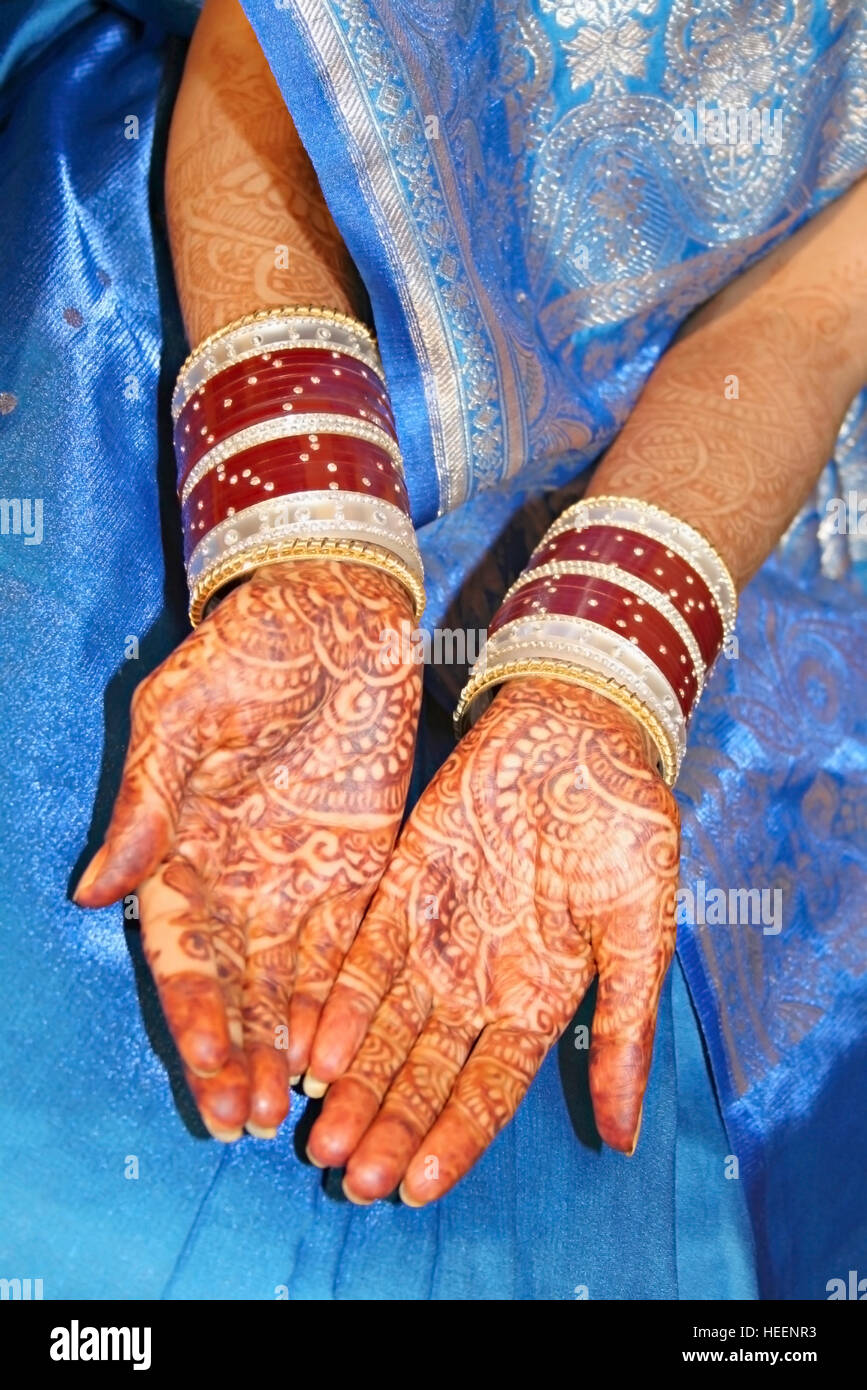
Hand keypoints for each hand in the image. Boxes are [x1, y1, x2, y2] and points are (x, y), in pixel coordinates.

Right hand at [74, 560, 420, 1139]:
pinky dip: (341, 996)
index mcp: (182, 849)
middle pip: (236, 984)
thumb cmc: (242, 652)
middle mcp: (239, 878)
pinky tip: (341, 1044)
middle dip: (239, 1053)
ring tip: (292, 1107)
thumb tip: (93, 893)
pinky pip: (348, 944)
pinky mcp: (359, 864)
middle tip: (249, 1120)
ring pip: (289, 980)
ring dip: (286, 1043)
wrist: (332, 611)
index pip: (184, 951)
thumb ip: (146, 806)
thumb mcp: (178, 720)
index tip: (210, 1067)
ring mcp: (300, 876)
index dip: (195, 1012)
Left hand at [305, 678, 678, 1203]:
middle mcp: (478, 980)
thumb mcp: (640, 931)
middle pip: (425, 1072)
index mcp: (538, 998)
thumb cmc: (625, 827)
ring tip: (319, 1135)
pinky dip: (340, 1003)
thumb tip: (626, 1136)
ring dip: (355, 1081)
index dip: (455, 1139)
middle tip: (352, 1185)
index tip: (418, 1188)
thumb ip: (625, 1028)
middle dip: (389, 1126)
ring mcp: (436, 936)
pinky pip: (363, 955)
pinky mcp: (401, 886)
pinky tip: (313, 1046)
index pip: (488, 1088)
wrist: (579, 731)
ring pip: (385, 1028)